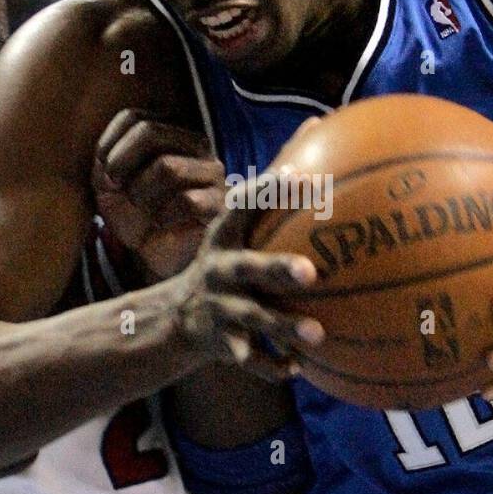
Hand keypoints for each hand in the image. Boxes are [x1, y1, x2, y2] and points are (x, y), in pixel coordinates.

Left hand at [93, 109, 225, 281]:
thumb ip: (104, 159)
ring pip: (168, 167)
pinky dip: (163, 215)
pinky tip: (162, 224)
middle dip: (121, 163)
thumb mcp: (110, 184)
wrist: (157, 255)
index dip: (108, 146)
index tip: (104, 175)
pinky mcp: (221, 203)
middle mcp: (196, 144)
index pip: (133, 117)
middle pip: (149, 132)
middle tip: (118, 189)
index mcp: (168, 132)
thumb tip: (108, 158)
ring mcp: (213, 172)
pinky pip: (188, 200)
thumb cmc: (135, 214)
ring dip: (141, 193)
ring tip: (143, 209)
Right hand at [167, 181, 324, 382]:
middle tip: (311, 272)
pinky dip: (272, 366)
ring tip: (317, 334)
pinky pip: (250, 358)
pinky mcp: (221, 341)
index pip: (242, 206)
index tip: (299, 177)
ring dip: (283, 326)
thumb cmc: (227, 260)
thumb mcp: (236, 227)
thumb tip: (316, 124)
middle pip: (247, 267)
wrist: (175, 316)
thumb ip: (274, 187)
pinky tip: (297, 369)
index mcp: (224, 237)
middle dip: (277, 269)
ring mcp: (217, 308)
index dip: (267, 191)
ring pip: (252, 318)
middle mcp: (218, 270)